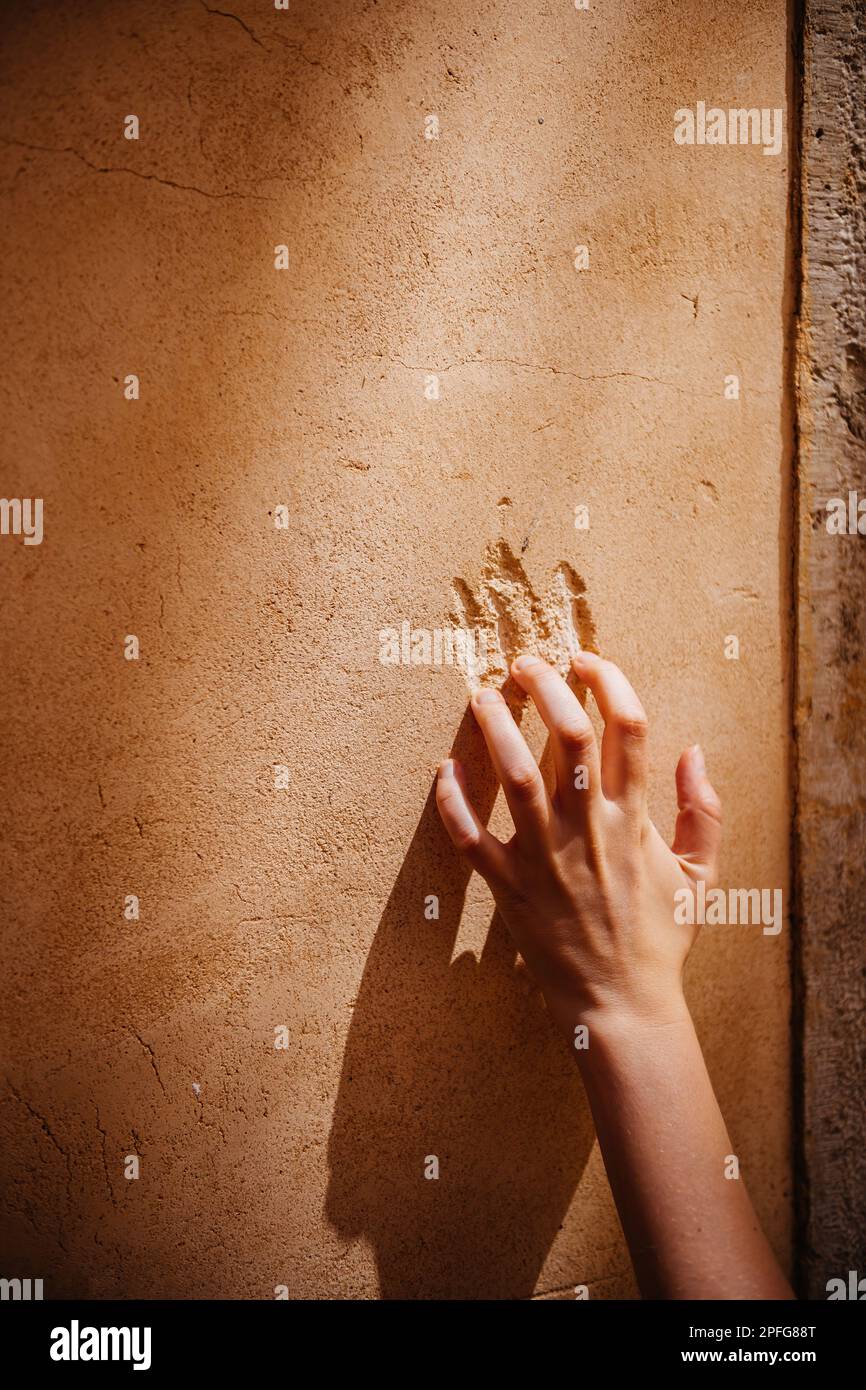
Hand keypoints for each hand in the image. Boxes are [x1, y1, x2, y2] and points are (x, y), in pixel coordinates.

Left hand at [436, 651, 722, 1041]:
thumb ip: (705, 811)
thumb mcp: (701, 875)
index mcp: (637, 820)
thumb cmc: (660, 939)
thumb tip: (695, 751)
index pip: (629, 728)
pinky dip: (452, 803)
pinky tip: (443, 770)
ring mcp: (547, 859)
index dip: (608, 680)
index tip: (584, 658)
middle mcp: (591, 830)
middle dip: (547, 687)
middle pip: (571, 737)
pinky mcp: (510, 889)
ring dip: (497, 729)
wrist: (621, 1005)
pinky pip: (471, 839)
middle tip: (524, 663)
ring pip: (518, 777)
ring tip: (481, 696)